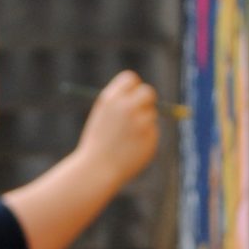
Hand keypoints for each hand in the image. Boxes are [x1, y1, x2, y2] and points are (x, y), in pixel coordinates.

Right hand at [73, 71, 159, 190]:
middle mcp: (127, 107)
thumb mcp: (102, 118)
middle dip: (146, 100)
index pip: (130, 79)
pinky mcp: (150, 137)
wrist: (97, 169)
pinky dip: (145, 139)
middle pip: (148, 92)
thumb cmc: (96, 144)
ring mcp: (141, 122)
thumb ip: (119, 104)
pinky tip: (131, 150)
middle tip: (143, 109)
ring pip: (151, 115)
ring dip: (143, 123)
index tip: (133, 94)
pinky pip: (152, 132)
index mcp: (111, 99)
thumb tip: (139, 96)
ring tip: (126, 141)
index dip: (132, 87)